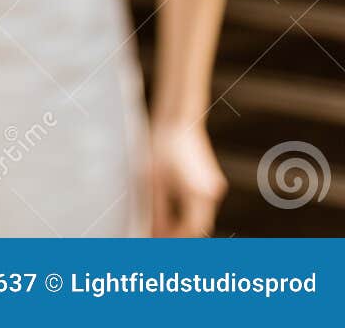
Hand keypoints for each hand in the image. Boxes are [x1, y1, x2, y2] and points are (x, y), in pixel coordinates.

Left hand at [150, 119, 225, 235]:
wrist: (179, 123)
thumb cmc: (163, 148)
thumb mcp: (154, 180)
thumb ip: (157, 210)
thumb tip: (153, 233)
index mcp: (198, 193)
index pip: (189, 228)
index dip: (173, 240)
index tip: (157, 246)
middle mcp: (211, 193)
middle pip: (198, 226)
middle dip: (179, 237)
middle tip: (158, 244)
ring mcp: (214, 188)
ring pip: (201, 219)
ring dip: (184, 228)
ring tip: (161, 236)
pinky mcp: (211, 183)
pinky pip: (201, 208)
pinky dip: (187, 216)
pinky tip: (171, 221)